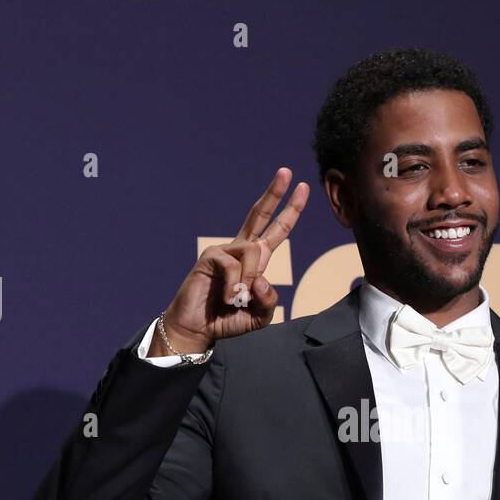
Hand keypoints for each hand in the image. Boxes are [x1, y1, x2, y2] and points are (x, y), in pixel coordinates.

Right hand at [159, 166, 309, 349]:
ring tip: (237, 299)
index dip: (290, 211)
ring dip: (249, 280)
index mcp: (256, 261)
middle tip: (286, 171)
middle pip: (260, 215)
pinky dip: (234, 287)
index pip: (276, 231)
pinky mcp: (210, 256)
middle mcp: (241, 250)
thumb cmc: (227, 320)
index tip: (302, 188)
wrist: (197, 328)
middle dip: (275, 194)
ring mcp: (225, 250)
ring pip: (254, 251)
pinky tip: (226, 299)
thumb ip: (269, 300)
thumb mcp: (260, 315)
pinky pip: (234, 266)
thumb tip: (261, 277)